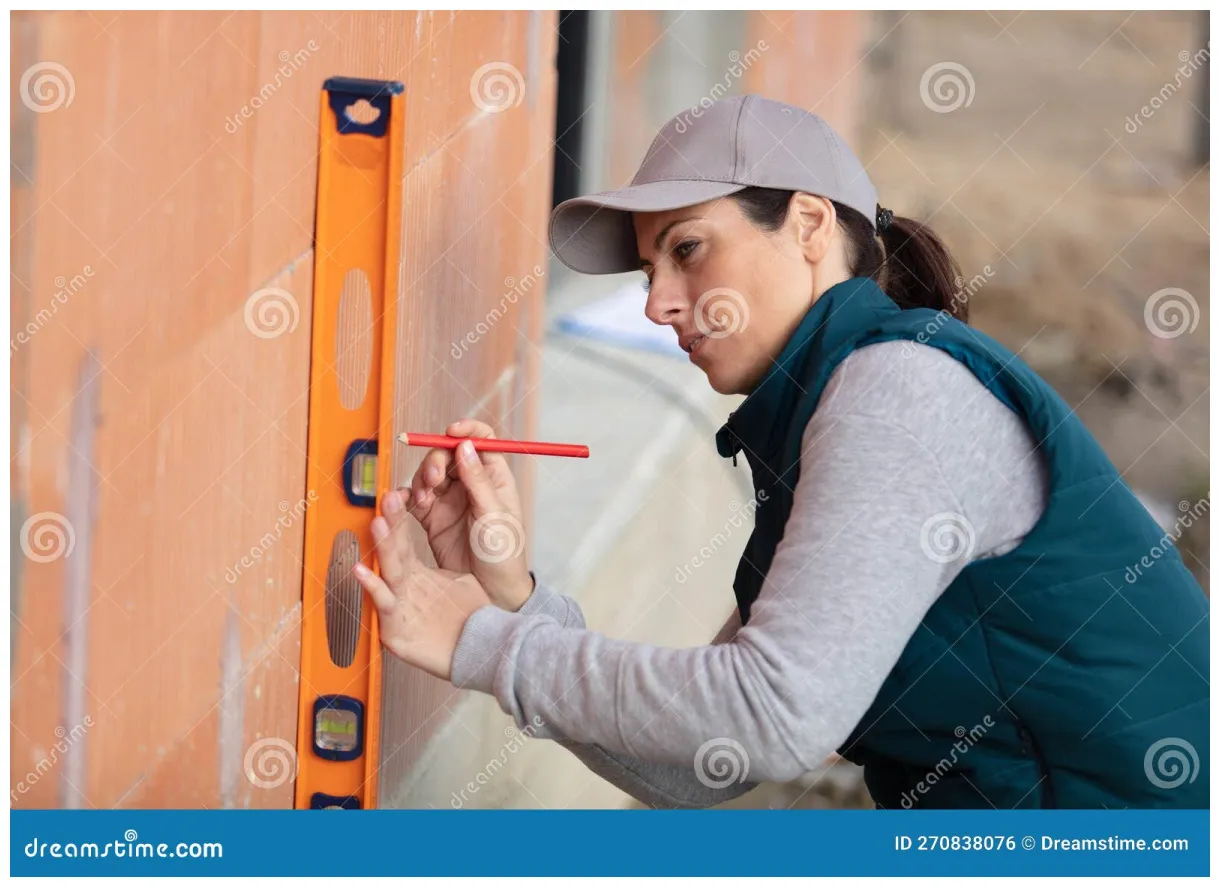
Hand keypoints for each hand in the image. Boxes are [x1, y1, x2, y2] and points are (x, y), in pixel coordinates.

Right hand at [353, 489, 490, 679]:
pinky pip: (386, 606)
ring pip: (390, 573)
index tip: (395, 494)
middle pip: (395, 552)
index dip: (399, 519)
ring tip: (376, 524)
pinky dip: (374, 588)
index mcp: (418, 577)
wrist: (480, 653)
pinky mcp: (397, 633)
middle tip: (387, 498)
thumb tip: (453, 534)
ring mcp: (401, 609)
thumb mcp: (462, 583)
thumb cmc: (470, 621)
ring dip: (383, 548)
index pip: (404, 542)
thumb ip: (451, 563)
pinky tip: (363, 571)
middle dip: (390, 525)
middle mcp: (406, 590)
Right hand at [402, 418, 533, 610]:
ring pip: (429, 475)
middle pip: (448, 455)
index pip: (480, 441)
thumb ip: (478, 481)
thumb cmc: (504, 555)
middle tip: (434, 478)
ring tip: (423, 499)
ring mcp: (451, 501)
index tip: (451, 431)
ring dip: (422, 480)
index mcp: (494, 478)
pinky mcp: (433, 519)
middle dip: (436, 460)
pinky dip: (408, 498)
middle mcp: (471, 485)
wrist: (492, 592)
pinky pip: (415, 499)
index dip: (466, 430)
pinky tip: (407, 505)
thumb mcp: (494, 516)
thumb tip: (467, 446)